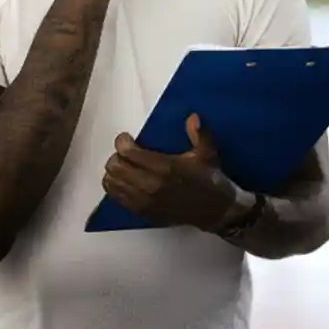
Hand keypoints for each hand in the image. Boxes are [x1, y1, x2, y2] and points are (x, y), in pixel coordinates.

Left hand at [101, 114, 237, 231]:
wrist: (216, 210)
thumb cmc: (210, 179)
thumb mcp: (207, 153)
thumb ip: (199, 133)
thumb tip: (192, 117)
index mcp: (166, 167)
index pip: (129, 153)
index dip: (122, 142)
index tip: (127, 138)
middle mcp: (151, 185)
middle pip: (116, 167)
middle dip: (117, 156)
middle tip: (126, 152)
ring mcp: (144, 200)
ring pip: (112, 183)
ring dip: (114, 172)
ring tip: (124, 166)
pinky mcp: (142, 211)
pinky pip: (116, 198)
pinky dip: (115, 187)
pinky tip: (125, 181)